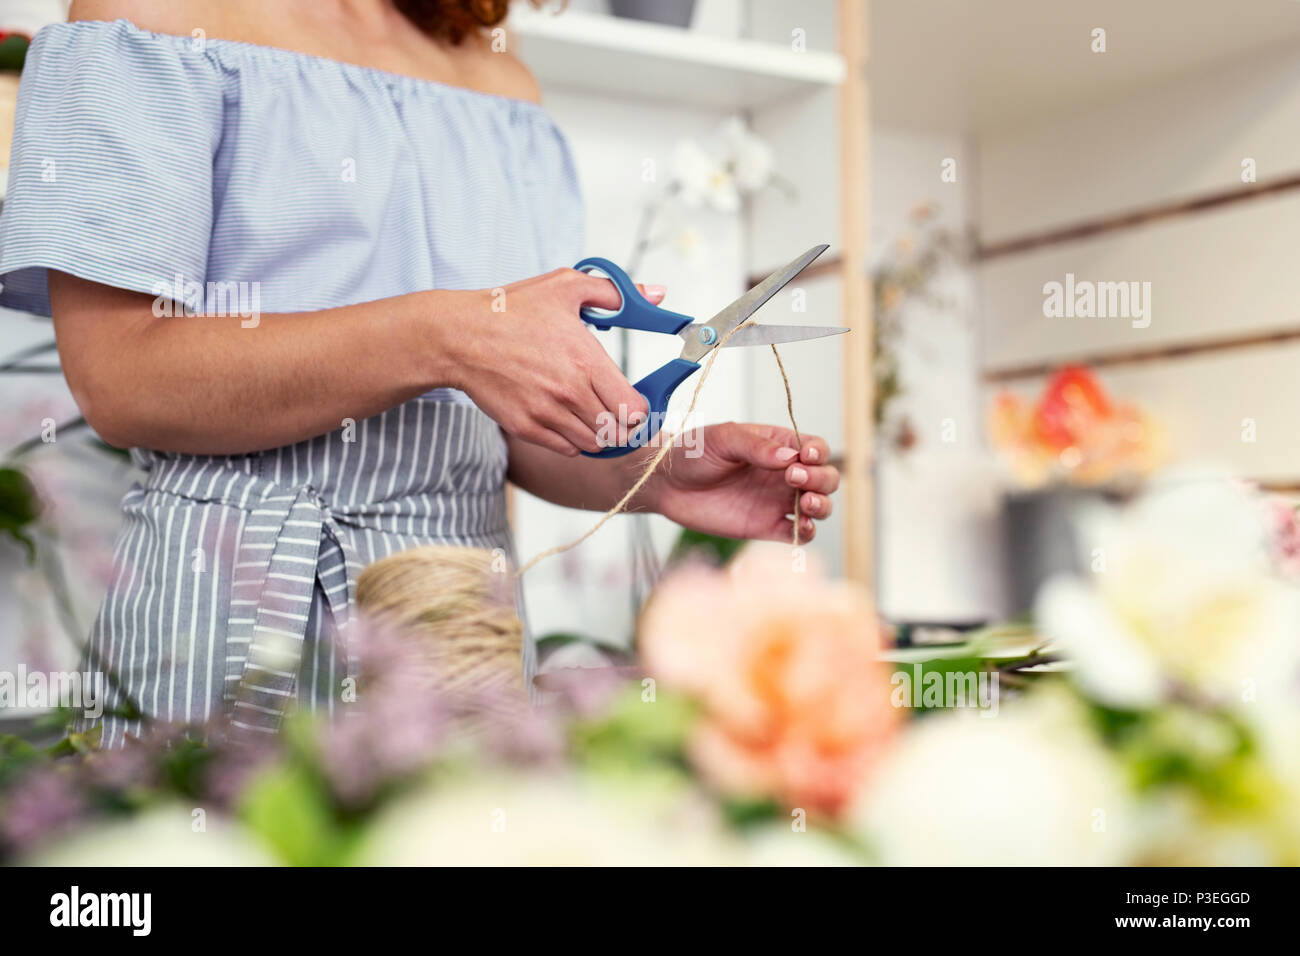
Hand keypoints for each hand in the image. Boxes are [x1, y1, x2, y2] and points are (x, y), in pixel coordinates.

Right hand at [444, 269, 659, 455]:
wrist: (458, 337)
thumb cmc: (511, 309)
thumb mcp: (566, 286)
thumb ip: (617, 293)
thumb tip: (659, 295)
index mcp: (586, 361)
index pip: (634, 409)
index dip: (640, 409)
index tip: (633, 399)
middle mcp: (570, 393)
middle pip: (618, 433)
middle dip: (622, 423)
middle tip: (615, 408)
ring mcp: (547, 414)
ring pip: (593, 444)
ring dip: (598, 432)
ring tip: (590, 412)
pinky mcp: (526, 428)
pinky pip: (566, 449)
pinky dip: (572, 439)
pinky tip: (566, 417)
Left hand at [643, 423, 839, 542]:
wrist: (666, 484)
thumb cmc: (693, 453)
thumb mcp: (722, 439)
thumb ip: (756, 446)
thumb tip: (790, 457)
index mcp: (779, 446)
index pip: (815, 447)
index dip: (818, 452)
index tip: (804, 456)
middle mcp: (784, 474)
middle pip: (825, 478)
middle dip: (822, 479)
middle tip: (795, 479)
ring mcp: (776, 502)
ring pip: (818, 507)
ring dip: (822, 506)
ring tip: (806, 504)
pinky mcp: (765, 527)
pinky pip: (796, 534)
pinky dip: (806, 533)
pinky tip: (800, 527)